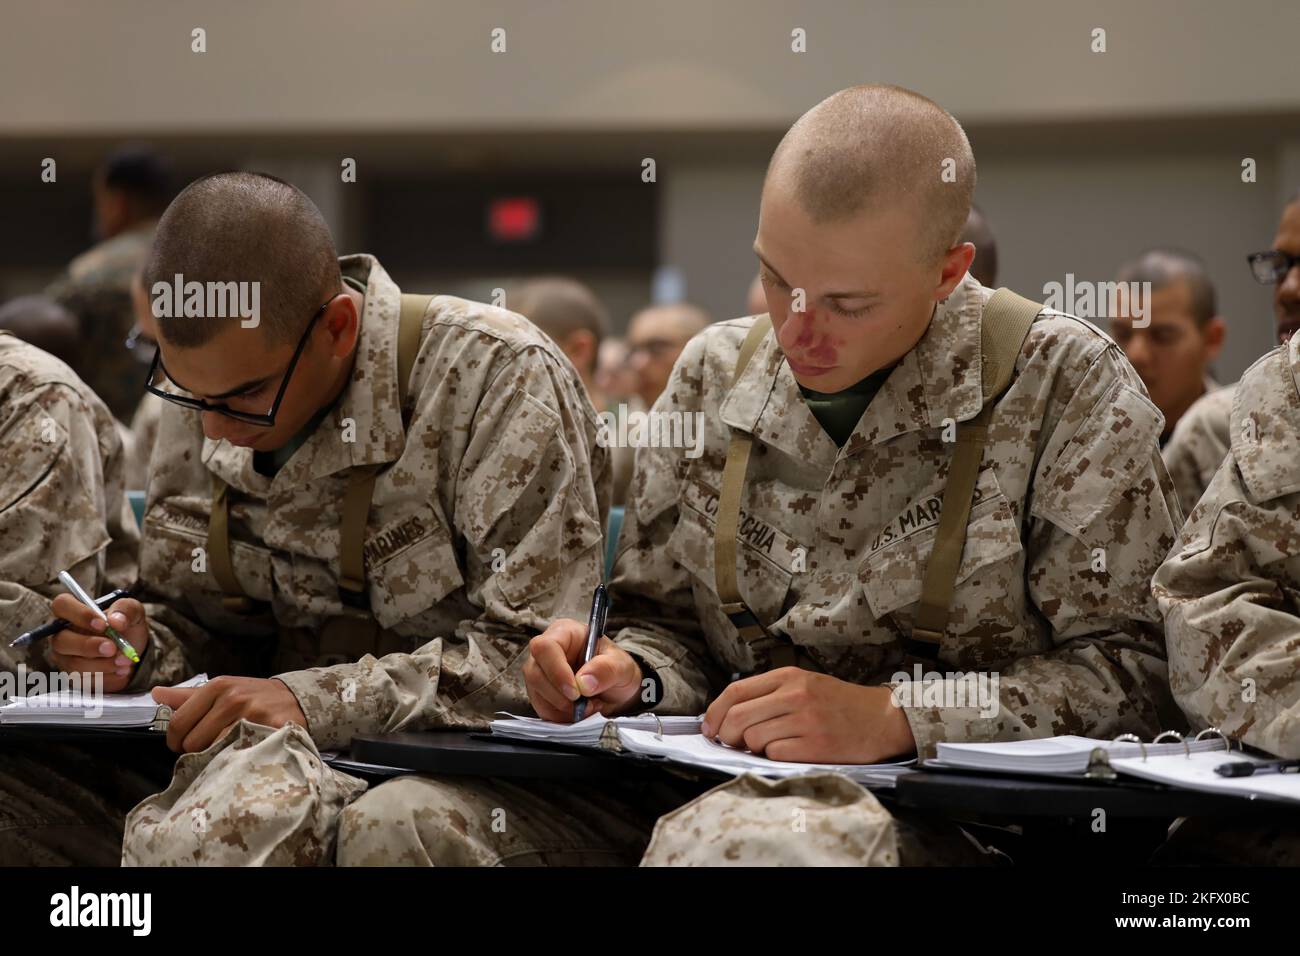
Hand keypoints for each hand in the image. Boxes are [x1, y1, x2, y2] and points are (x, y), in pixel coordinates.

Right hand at [47, 594, 149, 692]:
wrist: (133, 650)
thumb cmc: (126, 625)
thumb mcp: (133, 611)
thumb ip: (126, 609)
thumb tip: (115, 620)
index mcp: (72, 611)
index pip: (62, 605)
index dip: (80, 614)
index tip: (103, 624)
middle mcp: (62, 634)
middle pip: (61, 641)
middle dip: (89, 646)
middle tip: (113, 648)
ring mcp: (65, 657)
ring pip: (74, 664)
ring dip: (102, 664)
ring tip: (125, 661)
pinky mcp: (73, 677)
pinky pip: (84, 681)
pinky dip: (106, 677)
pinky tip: (121, 672)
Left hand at [153, 676, 306, 752]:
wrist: (297, 699)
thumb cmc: (253, 698)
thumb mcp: (223, 690)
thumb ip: (188, 696)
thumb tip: (155, 694)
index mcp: (218, 686)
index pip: (179, 722)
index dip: (175, 741)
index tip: (182, 746)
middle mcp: (233, 698)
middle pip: (193, 742)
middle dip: (196, 752)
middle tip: (209, 750)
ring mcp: (252, 714)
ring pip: (213, 751)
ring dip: (216, 758)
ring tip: (226, 752)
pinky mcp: (269, 729)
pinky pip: (238, 755)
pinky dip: (235, 760)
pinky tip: (241, 755)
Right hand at [523, 618, 642, 721]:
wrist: (616, 687)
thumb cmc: (616, 667)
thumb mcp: (622, 665)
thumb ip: (606, 669)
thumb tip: (583, 683)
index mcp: (565, 633)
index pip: (545, 647)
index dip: (556, 671)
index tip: (575, 692)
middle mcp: (547, 651)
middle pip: (534, 672)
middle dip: (559, 696)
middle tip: (585, 704)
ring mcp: (540, 672)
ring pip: (535, 693)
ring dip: (562, 709)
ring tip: (588, 707)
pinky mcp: (540, 693)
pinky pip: (541, 709)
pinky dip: (561, 717)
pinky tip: (580, 712)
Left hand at [700, 668, 915, 763]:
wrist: (882, 718)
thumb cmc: (839, 704)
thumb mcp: (804, 684)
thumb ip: (769, 695)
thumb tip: (728, 718)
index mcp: (788, 676)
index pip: (735, 691)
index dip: (715, 712)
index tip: (709, 728)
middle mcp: (795, 695)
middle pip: (738, 717)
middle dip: (727, 735)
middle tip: (734, 743)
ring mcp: (805, 721)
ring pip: (754, 738)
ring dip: (754, 747)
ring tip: (773, 744)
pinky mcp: (815, 746)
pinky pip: (774, 755)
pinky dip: (774, 757)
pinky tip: (790, 751)